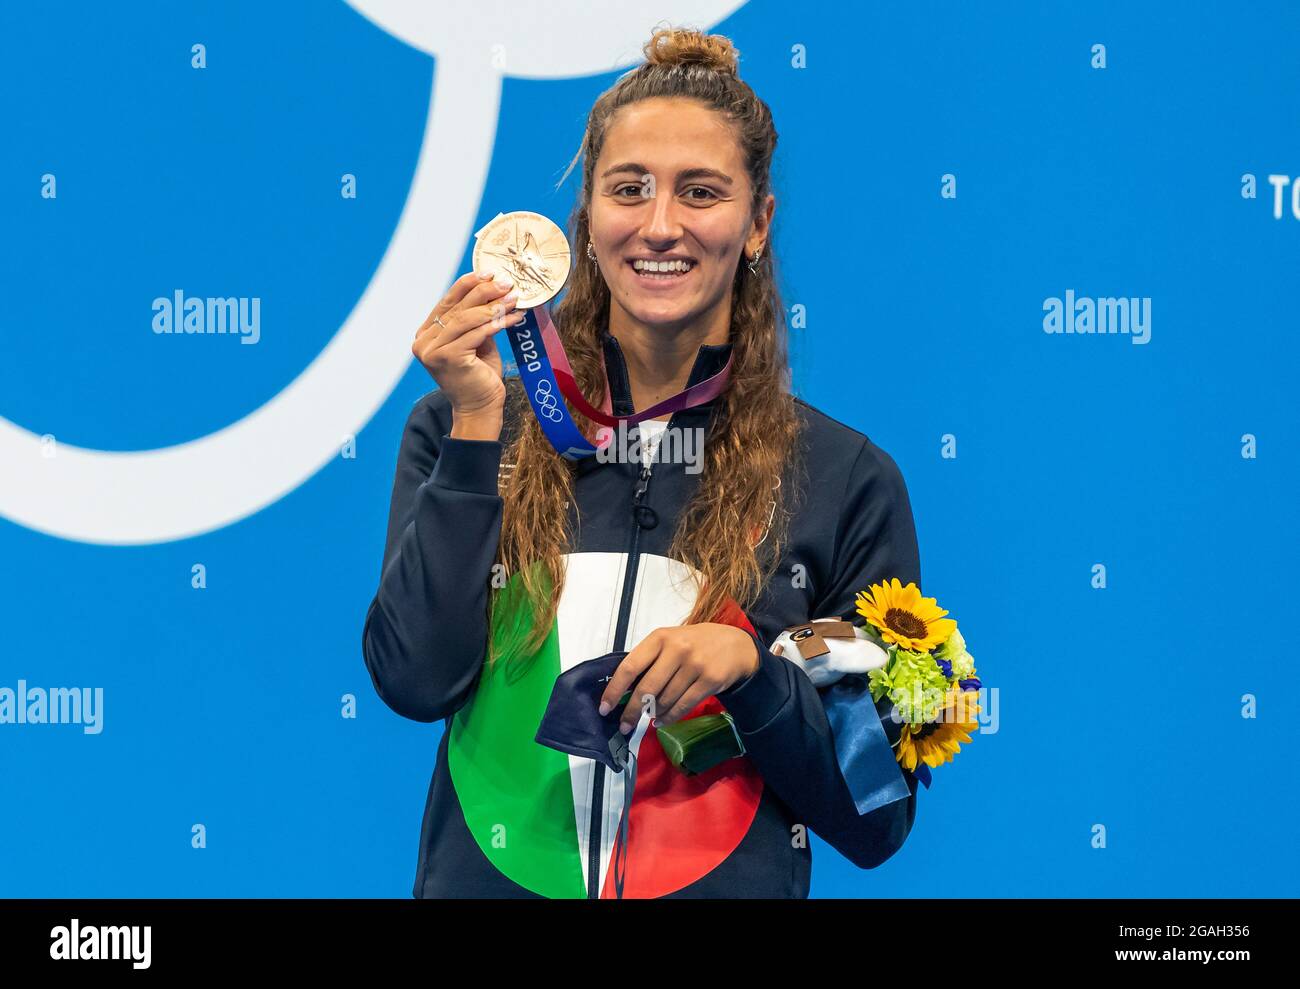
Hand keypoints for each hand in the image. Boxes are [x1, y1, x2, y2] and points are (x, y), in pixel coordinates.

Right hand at [412, 269, 525, 425]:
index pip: (447, 302)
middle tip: (506, 283)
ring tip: (513, 298)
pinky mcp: (447, 358)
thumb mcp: (476, 341)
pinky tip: (514, 318)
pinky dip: (498, 323)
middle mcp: (423, 341)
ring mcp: (432, 350)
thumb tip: (493, 289)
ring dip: (493, 306)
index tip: (489, 273)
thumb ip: (475, 320)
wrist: (480, 409)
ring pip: (466, 319)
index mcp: (426, 334)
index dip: (467, 285)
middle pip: (457, 308)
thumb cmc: (480, 375)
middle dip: (484, 292)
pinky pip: (476, 333)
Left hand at [597, 624, 761, 736]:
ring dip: (653, 714)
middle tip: (624, 725)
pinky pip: (683, 706)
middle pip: (646, 688)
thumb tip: (622, 691)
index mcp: (660, 637)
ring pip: (664, 700)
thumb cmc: (695, 643)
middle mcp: (677, 649)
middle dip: (631, 711)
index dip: (614, 690)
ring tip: (649, 718)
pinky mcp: (710, 680)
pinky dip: (669, 717)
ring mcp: (695, 665)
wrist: (736, 644)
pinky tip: (661, 721)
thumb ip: (649, 660)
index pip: (630, 666)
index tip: (605, 707)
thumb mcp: (670, 641)